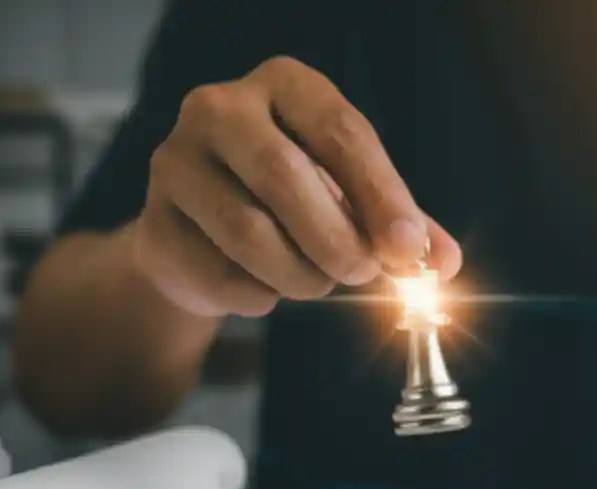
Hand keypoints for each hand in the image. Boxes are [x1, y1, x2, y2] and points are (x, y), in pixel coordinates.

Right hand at [132, 56, 462, 317]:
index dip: (381, 195)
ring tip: (316, 282)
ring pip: (249, 230)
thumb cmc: (292, 204)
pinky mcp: (154, 224)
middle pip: (284, 174)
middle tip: (361, 272)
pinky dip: (258, 296)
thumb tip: (442, 263)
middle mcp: (219, 107)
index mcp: (283, 85)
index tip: (409, 249)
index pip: (341, 131)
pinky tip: (264, 287)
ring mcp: (175, 162)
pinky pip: (219, 274)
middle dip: (336, 239)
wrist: (204, 238)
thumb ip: (400, 226)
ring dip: (300, 275)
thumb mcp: (354, 201)